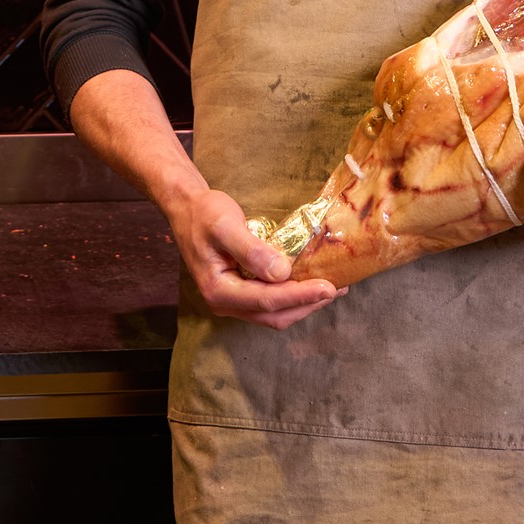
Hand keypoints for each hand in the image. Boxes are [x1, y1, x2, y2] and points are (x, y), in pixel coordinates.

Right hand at [168, 185, 344, 330]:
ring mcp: (233, 301)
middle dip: (307, 304)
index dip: (300, 296)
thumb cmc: (204, 213)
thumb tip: (283, 273)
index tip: (328, 287)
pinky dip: (292, 297)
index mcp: (218, 291)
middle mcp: (225, 303)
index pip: (267, 300)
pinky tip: (309, 284)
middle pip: (274, 315)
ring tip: (330, 289)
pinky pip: (270, 302)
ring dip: (303, 304)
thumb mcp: (225, 225)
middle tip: (336, 288)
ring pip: (274, 314)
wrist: (187, 208)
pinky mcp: (240, 292)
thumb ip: (252, 250)